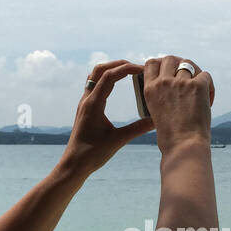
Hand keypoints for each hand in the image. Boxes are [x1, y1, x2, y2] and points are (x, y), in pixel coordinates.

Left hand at [58, 59, 150, 177]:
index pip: (110, 76)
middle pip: (100, 70)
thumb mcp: (118, 140)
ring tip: (128, 72)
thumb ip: (138, 128)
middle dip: (119, 65)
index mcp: (94, 104)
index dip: (127, 69)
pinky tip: (116, 86)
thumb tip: (157, 120)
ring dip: (111, 70)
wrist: (74, 164)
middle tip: (137, 67)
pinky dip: (106, 79)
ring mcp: (85, 103)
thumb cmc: (93, 154)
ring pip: (95, 76)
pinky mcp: (85, 109)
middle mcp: (87, 100)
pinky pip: (94, 85)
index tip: (142, 70)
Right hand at [143, 56, 214, 153]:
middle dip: (178, 64)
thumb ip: (161, 97)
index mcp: (150, 89)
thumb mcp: (156, 113)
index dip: (161, 64)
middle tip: (187, 77)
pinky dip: (209, 86)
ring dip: (195, 74)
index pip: (151, 63)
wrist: (183, 146)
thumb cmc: (171, 137)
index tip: (168, 72)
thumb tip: (173, 88)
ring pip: (189, 64)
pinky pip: (206, 75)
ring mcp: (180, 83)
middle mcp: (163, 82)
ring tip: (199, 89)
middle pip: (170, 58)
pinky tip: (208, 100)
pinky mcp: (198, 86)